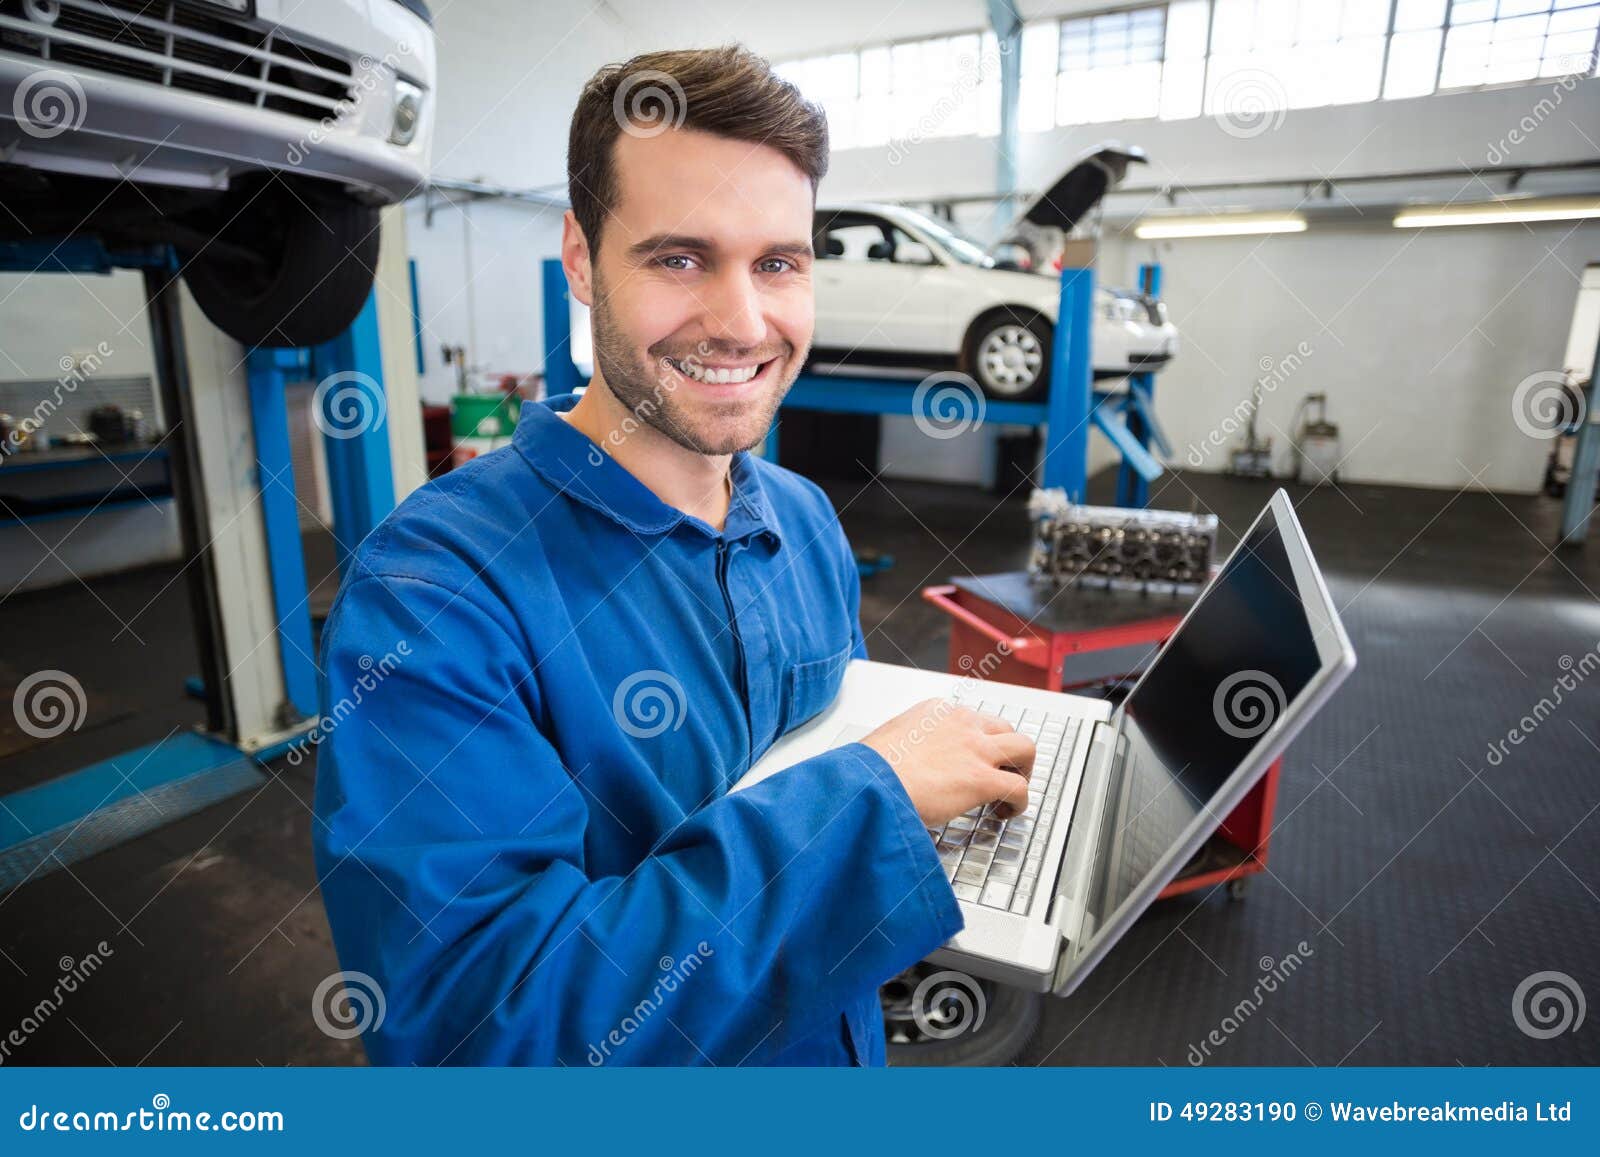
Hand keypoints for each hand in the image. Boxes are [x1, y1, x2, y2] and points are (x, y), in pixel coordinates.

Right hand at [859, 699, 1034, 826]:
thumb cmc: (869, 768)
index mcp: (937, 711)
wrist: (869, 782)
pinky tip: (1006, 813)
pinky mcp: (982, 779)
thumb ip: (909, 745)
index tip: (973, 760)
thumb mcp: (889, 739)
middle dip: (1008, 752)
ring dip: (1023, 770)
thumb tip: (910, 764)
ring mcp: (976, 749)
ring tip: (1012, 791)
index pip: (973, 720)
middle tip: (1001, 772)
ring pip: (1025, 749)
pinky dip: (1019, 802)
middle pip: (1005, 729)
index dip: (978, 743)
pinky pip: (1019, 788)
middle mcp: (962, 723)